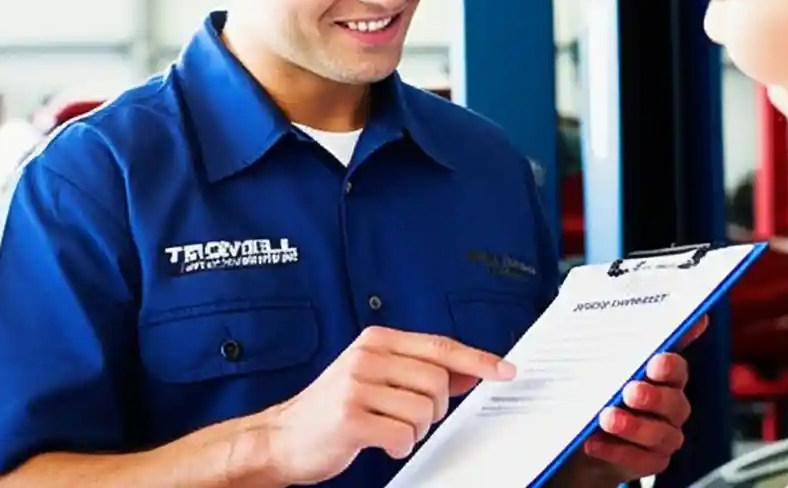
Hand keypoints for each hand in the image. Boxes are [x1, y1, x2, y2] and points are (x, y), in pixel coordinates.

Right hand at [259, 326, 514, 484]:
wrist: (282, 436)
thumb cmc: (333, 408)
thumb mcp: (378, 378)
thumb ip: (422, 371)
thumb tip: (472, 371)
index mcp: (377, 340)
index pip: (440, 346)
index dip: (477, 360)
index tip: (505, 371)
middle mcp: (367, 357)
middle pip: (437, 382)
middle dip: (436, 409)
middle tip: (414, 418)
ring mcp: (356, 386)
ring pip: (424, 411)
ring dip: (417, 430)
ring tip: (391, 430)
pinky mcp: (349, 418)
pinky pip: (402, 435)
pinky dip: (400, 446)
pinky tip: (382, 443)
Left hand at [571, 314, 708, 483]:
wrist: (581, 437)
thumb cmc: (596, 391)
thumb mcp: (597, 363)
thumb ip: (607, 343)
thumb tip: (600, 306)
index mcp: (662, 375)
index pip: (675, 366)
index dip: (669, 364)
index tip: (655, 362)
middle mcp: (671, 404)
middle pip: (674, 401)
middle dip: (652, 397)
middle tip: (629, 391)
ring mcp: (665, 434)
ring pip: (661, 433)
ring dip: (633, 427)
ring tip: (606, 418)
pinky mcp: (653, 460)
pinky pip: (643, 460)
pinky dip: (618, 452)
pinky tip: (594, 443)